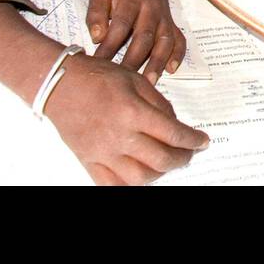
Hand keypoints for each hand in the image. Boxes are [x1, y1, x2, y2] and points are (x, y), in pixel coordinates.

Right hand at [45, 52, 208, 184]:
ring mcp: (102, 152)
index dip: (193, 140)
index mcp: (133, 112)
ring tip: (166, 163)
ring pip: (139, 178)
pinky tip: (141, 176)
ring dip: (160, 174)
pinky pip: (111, 185)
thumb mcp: (136, 80)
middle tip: (189, 153)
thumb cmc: (97, 77)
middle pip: (161, 160)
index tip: (203, 141)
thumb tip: (176, 125)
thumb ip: (159, 104)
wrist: (60, 84)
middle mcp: (119, 136)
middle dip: (182, 158)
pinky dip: (130, 185)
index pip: (173, 134)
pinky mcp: (88, 161)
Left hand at [86, 0, 183, 83]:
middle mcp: (151, 8)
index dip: (110, 46)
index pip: (121, 25)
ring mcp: (164, 16)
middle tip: (123, 79)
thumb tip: (97, 38)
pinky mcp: (171, 22)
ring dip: (157, 61)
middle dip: (134, 59)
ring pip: (164, 40)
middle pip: (145, 36)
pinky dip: (178, 54)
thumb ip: (96, 13)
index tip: (99, 63)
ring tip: (148, 81)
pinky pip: (179, 39)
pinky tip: (171, 69)